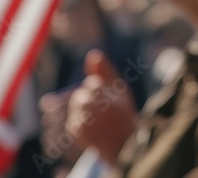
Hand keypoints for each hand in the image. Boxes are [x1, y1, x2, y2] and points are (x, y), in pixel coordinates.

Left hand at [64, 49, 138, 163]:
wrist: (125, 144)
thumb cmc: (124, 115)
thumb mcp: (120, 89)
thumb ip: (105, 71)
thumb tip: (93, 54)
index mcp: (103, 91)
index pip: (92, 84)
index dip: (103, 93)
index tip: (112, 104)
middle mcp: (89, 103)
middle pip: (81, 94)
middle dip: (91, 101)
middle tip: (106, 114)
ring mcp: (80, 117)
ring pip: (76, 105)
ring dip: (83, 110)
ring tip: (99, 121)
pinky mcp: (74, 129)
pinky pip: (72, 120)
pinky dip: (80, 123)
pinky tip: (93, 130)